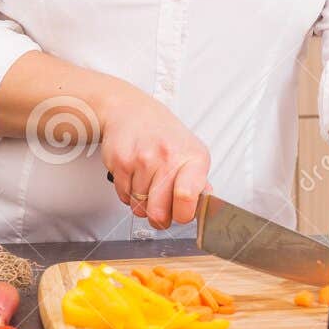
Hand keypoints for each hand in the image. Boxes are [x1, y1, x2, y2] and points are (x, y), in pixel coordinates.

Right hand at [96, 85, 209, 229]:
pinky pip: (124, 197)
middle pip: (159, 213)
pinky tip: (134, 177)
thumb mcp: (191, 151)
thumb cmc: (163, 134)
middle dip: (159, 218)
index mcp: (193, 158)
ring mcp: (143, 159)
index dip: (183, 214)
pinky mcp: (122, 162)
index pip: (188, 198)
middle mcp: (168, 157)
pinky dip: (128, 193)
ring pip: (139, 207)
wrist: (132, 111)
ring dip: (142, 203)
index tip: (181, 213)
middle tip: (161, 209)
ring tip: (147, 183)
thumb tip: (206, 204)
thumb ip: (199, 181)